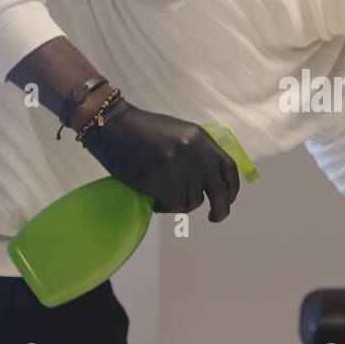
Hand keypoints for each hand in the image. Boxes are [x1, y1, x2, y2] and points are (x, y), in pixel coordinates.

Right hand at [80, 95, 239, 220]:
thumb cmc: (142, 130)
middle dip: (221, 210)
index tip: (227, 199)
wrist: (112, 126)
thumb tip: (209, 179)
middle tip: (215, 217)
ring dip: (180, 203)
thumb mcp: (179, 133)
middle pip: (220, 192)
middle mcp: (195, 154)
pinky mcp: (160, 181)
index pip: (229, 169)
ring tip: (164, 194)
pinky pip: (174, 205)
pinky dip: (166, 208)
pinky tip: (155, 201)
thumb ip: (197, 153)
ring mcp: (178, 168)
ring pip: (193, 201)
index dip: (232, 189)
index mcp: (201, 139)